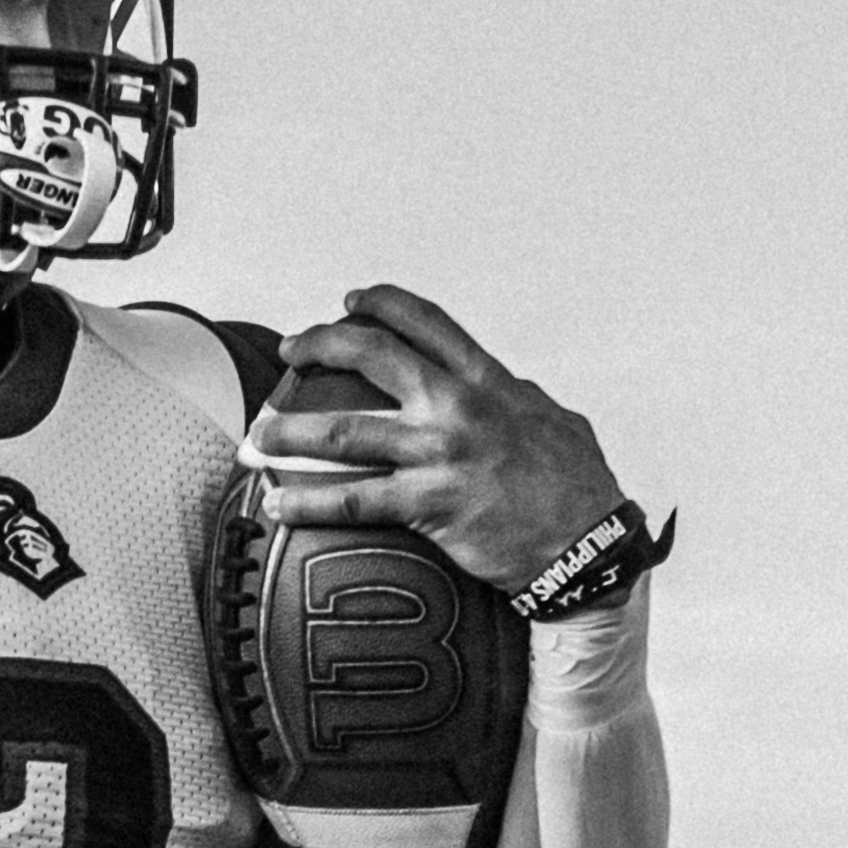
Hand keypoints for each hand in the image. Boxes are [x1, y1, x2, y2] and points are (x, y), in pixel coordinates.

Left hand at [245, 281, 625, 593]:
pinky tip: (279, 504)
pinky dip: (309, 502)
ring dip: (291, 431)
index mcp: (488, 380)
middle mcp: (459, 406)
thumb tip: (503, 389)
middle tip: (289, 354)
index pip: (426, 322)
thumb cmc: (577, 487)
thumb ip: (515, 398)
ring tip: (257, 437)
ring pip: (346, 431)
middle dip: (319, 346)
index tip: (348, 303)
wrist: (590, 544)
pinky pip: (354, 501)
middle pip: (373, 356)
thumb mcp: (551, 419)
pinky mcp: (430, 505)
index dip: (380, 304)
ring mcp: (441, 454)